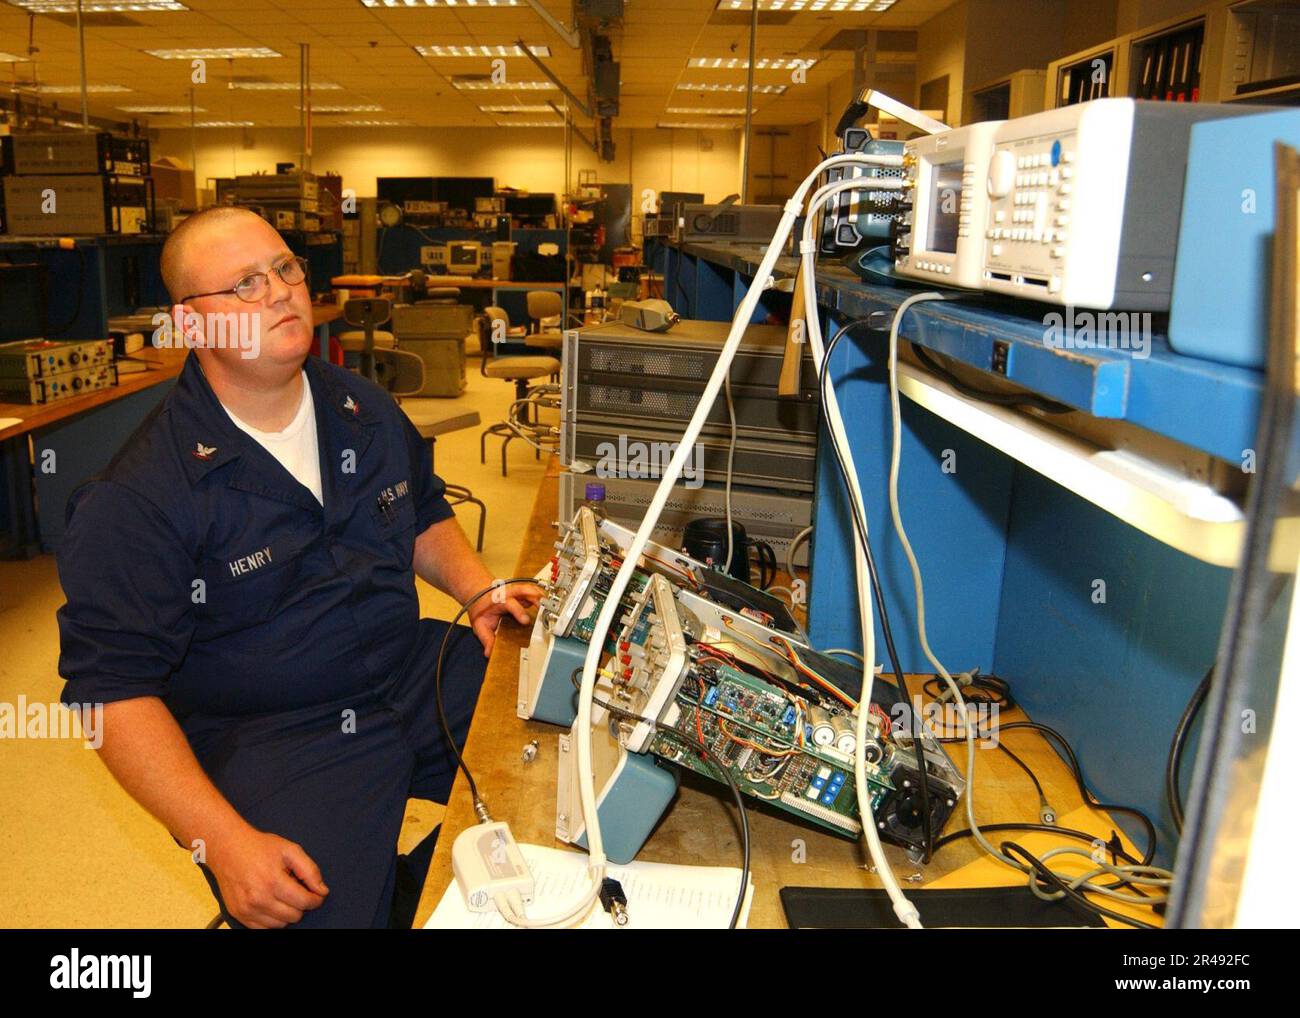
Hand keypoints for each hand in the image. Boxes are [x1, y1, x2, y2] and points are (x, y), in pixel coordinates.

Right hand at [207, 825, 328, 927]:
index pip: (304, 902)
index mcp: (273, 881)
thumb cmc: (260, 847)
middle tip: (296, 890)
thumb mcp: (290, 850)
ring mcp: (246, 909)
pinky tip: (272, 903)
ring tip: (282, 895)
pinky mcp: (237, 914)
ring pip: (279, 925)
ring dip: (286, 913)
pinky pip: (262, 928)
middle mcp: (258, 899)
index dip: (316, 899)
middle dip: (301, 905)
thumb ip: (310, 870)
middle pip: (293, 916)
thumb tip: (322, 890)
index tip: (317, 894)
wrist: (228, 848)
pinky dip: (272, 919)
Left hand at [467, 581, 542, 656]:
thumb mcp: (480, 624)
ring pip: (531, 589)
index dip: (518, 611)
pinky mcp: (523, 593)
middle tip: (544, 609)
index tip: (525, 621)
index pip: (509, 603)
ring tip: (550, 608)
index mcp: (497, 600)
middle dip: (535, 597)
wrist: (479, 595)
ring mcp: (516, 592)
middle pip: (523, 589)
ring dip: (541, 597)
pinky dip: (542, 597)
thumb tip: (490, 652)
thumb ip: (486, 638)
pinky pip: (535, 592)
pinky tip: (548, 605)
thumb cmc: (482, 609)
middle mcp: (508, 593)